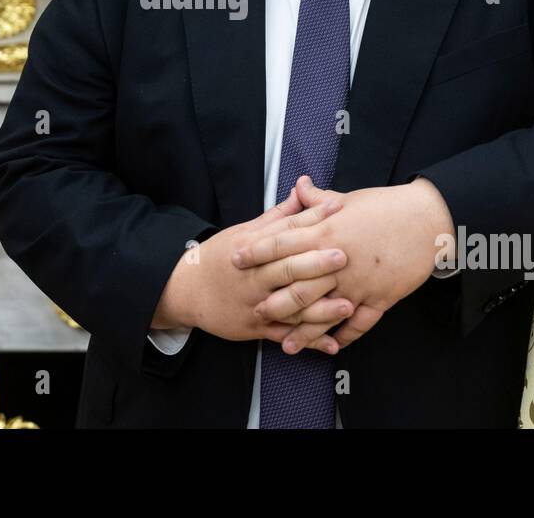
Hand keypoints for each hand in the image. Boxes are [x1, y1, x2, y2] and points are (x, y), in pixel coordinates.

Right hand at [152, 191, 355, 352]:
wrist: (185, 290)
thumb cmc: (219, 257)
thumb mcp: (243, 232)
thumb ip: (277, 216)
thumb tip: (302, 190)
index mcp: (251, 248)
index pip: (286, 232)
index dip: (312, 220)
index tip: (338, 210)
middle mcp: (253, 276)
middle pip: (287, 269)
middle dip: (316, 264)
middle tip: (344, 257)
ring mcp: (255, 304)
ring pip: (290, 307)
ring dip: (320, 309)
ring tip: (348, 306)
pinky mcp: (255, 328)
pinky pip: (285, 336)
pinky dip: (308, 340)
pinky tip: (331, 343)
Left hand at [233, 175, 453, 353]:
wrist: (428, 220)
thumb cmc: (387, 206)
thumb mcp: (349, 198)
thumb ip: (319, 199)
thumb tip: (298, 186)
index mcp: (328, 231)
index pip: (283, 242)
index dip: (256, 250)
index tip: (235, 257)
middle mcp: (338, 260)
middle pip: (298, 284)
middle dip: (274, 299)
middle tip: (253, 311)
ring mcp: (359, 282)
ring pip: (324, 312)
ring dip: (304, 331)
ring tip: (286, 344)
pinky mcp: (380, 297)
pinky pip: (359, 324)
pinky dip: (345, 337)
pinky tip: (332, 347)